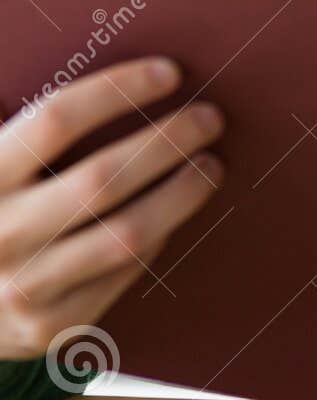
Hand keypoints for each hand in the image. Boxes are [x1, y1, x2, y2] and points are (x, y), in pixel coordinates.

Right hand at [0, 57, 224, 362]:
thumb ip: (33, 137)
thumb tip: (126, 84)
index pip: (56, 119)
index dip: (118, 90)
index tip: (169, 73)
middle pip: (103, 177)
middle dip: (168, 141)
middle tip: (209, 118)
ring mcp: (23, 286)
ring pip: (127, 233)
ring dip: (181, 194)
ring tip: (210, 166)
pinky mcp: (51, 326)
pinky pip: (123, 274)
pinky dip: (157, 240)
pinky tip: (174, 216)